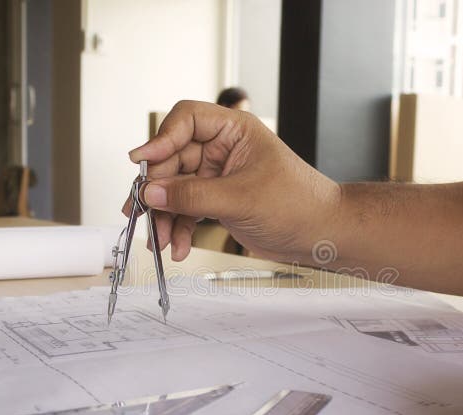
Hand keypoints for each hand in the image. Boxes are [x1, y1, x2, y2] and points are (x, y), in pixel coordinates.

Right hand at [126, 100, 340, 261]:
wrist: (321, 234)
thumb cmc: (299, 204)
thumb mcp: (240, 198)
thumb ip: (192, 195)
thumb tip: (151, 192)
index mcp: (234, 130)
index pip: (185, 120)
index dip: (160, 139)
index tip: (141, 162)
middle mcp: (223, 149)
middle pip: (172, 159)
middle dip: (157, 189)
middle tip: (144, 211)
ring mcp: (218, 176)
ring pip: (175, 189)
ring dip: (164, 215)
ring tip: (159, 240)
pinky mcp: (217, 201)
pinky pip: (186, 209)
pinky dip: (178, 228)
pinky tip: (177, 246)